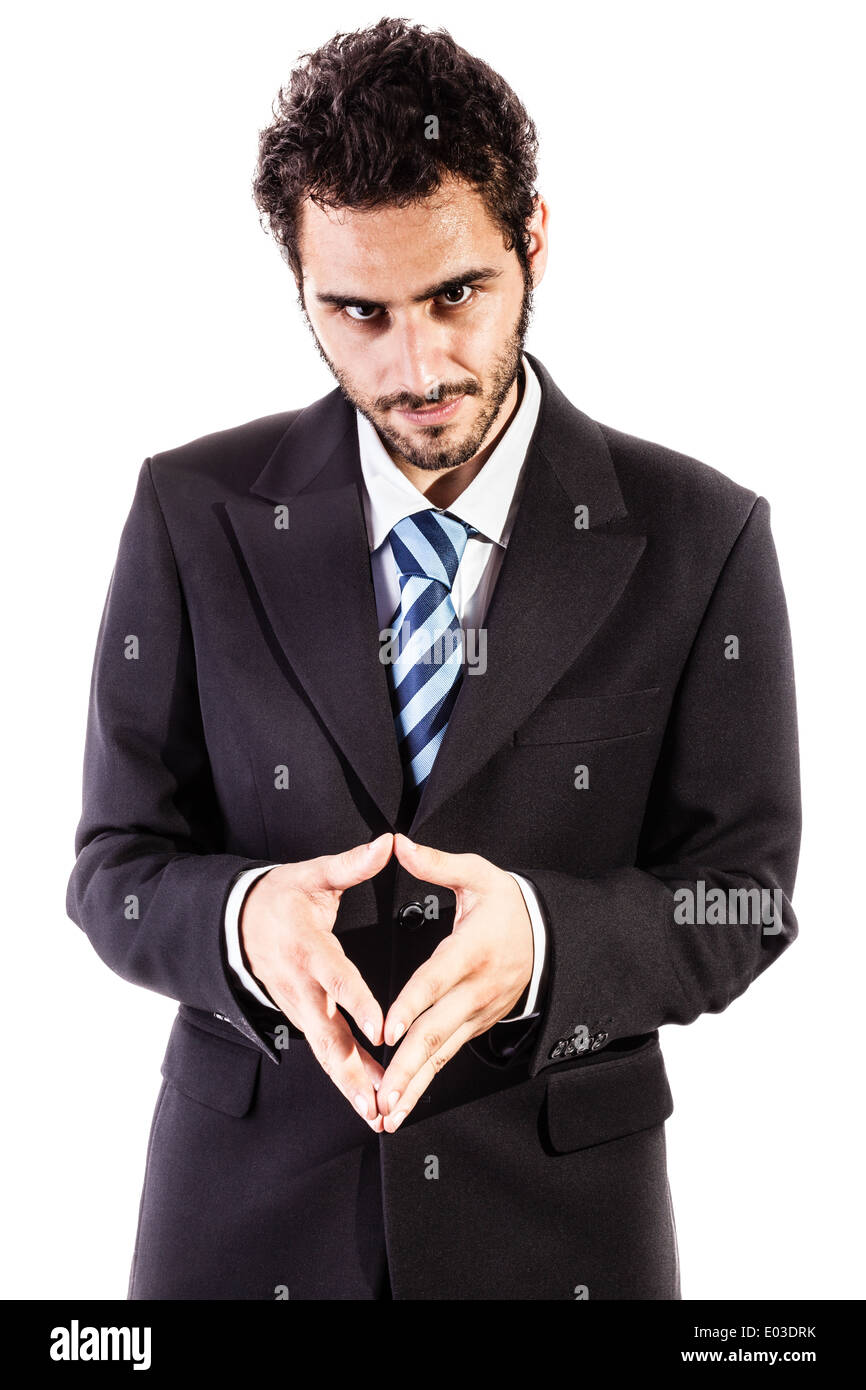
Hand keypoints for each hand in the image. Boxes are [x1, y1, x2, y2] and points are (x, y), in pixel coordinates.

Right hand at [240, 832, 393, 1131]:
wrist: (235, 922)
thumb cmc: (281, 896)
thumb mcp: (312, 875)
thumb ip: (351, 864)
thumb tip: (388, 843)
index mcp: (307, 947)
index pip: (336, 977)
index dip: (358, 1002)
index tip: (381, 1027)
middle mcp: (300, 985)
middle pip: (328, 1033)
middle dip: (354, 1068)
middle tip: (379, 1096)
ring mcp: (297, 1007)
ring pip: (327, 1052)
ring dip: (351, 1084)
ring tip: (378, 1113)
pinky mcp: (300, 1018)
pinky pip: (325, 1052)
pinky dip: (345, 1079)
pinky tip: (369, 1101)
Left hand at [377, 833, 533, 1131]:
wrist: (549, 935)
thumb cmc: (506, 902)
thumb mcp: (478, 874)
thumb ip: (436, 863)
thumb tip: (397, 843)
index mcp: (472, 949)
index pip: (437, 979)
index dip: (411, 1004)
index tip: (387, 1030)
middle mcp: (476, 988)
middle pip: (437, 1030)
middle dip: (407, 1066)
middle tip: (382, 1093)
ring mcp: (478, 1013)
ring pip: (441, 1054)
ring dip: (414, 1085)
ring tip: (387, 1114)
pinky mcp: (476, 1025)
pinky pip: (447, 1055)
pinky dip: (424, 1081)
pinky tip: (402, 1101)